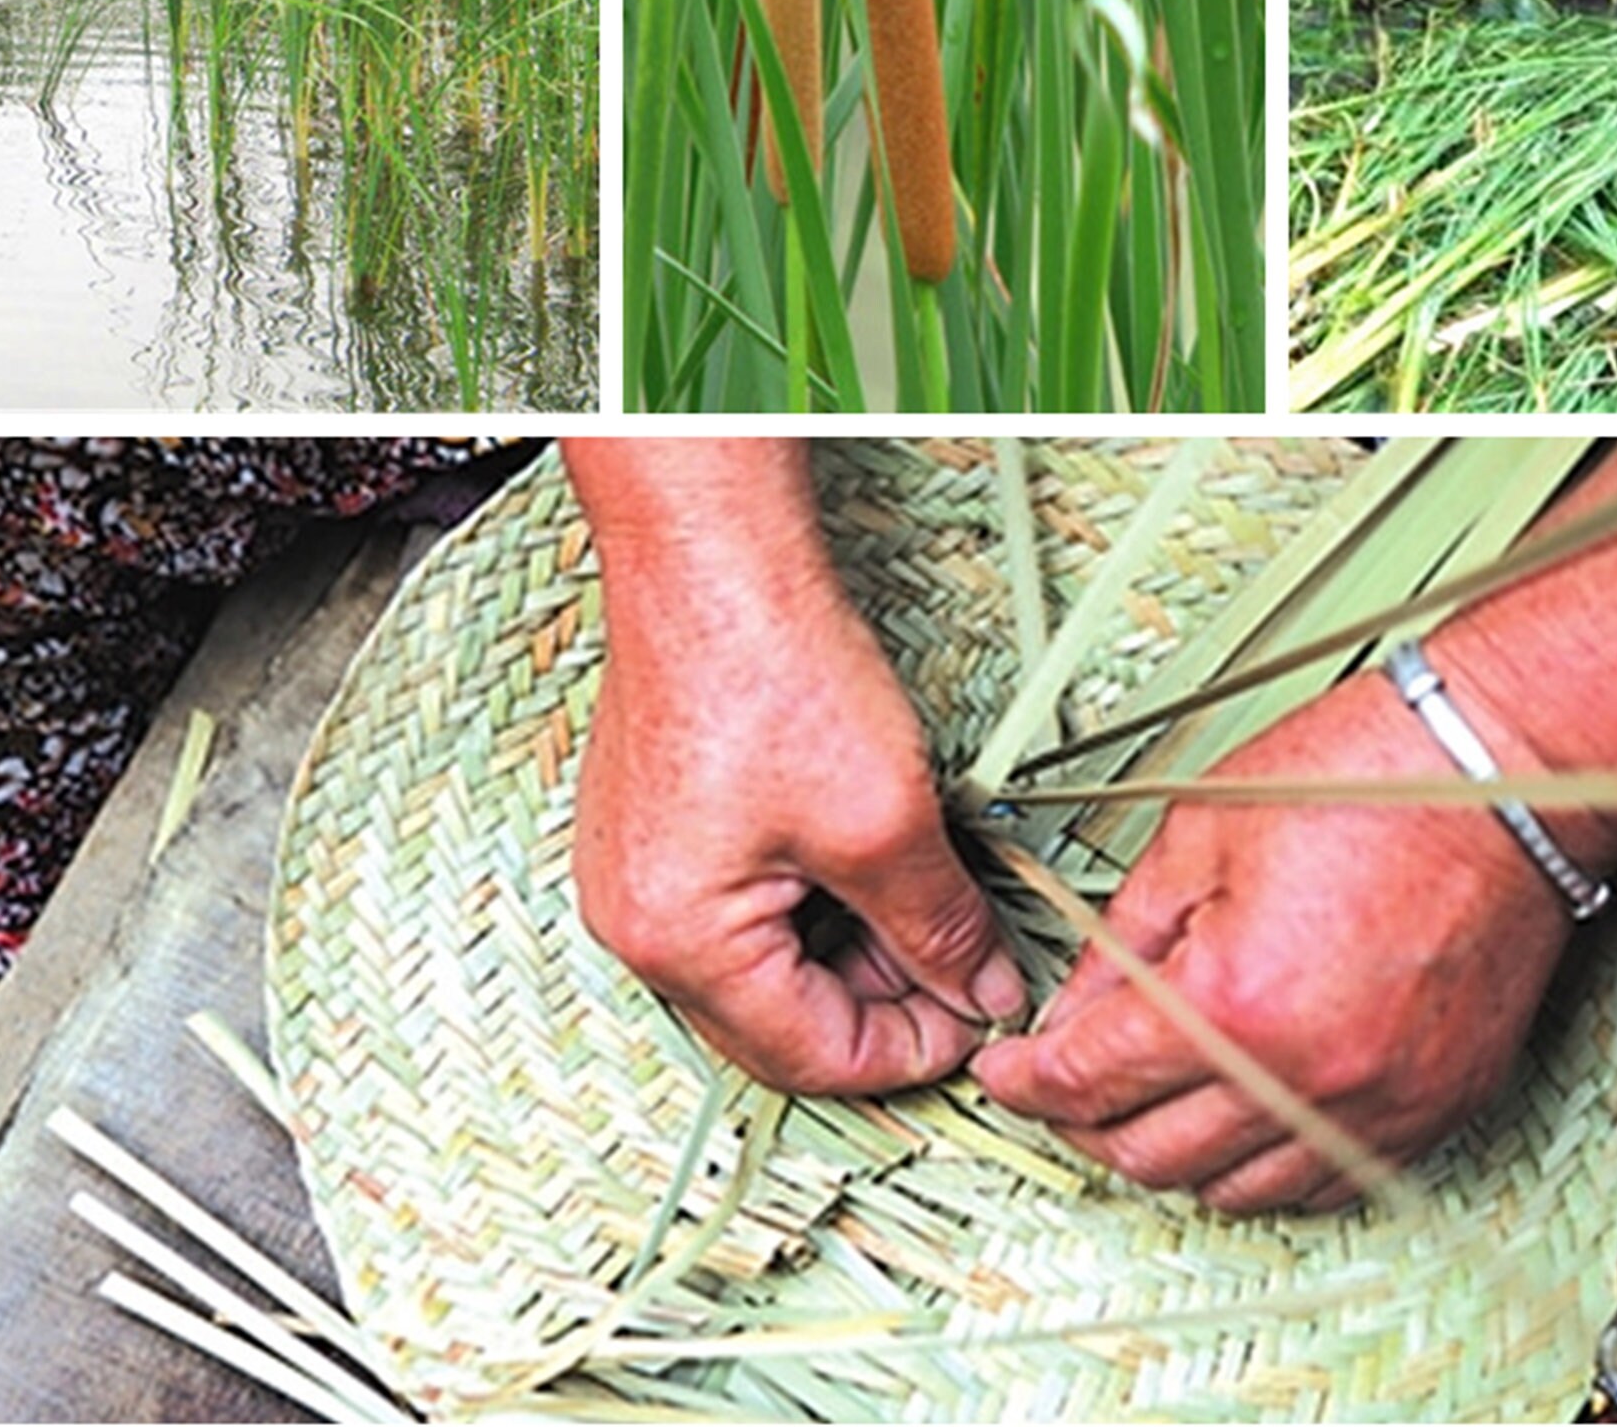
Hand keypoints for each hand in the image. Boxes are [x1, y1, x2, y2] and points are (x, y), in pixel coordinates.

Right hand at [570, 452, 1024, 1096]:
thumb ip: (940, 928)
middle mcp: (634, 922)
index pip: (810, 1057)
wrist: (714, 558)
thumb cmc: (771, 671)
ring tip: (921, 890)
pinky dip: (811, 897)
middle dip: (882, 997)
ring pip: (764, 960)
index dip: (912, 1050)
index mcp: (676, 943)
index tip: (980, 1015)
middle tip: (963, 953)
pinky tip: (866, 854)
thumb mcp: (886, 821)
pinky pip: (739, 903)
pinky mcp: (652, 825)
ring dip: (851, 946)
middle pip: (779, 1018)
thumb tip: (982, 991)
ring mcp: (634, 872)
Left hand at [973, 673, 1573, 1214]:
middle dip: (1083, 1123)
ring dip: (1172, 1150)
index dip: (1024, 1083)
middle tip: (1061, 1081)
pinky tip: (1242, 1109)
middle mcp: (1306, 1077)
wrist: (1502, 776)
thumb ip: (1123, 935)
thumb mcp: (1199, 833)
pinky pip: (1325, 1183)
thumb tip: (1075, 1007)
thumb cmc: (1365, 778)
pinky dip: (1265, 1163)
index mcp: (1232, 1001)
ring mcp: (1377, 1108)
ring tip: (1148, 1093)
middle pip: (1150, 1156)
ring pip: (1235, 1190)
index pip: (1089, 1081)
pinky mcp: (1435, 1110)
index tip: (1002, 1074)